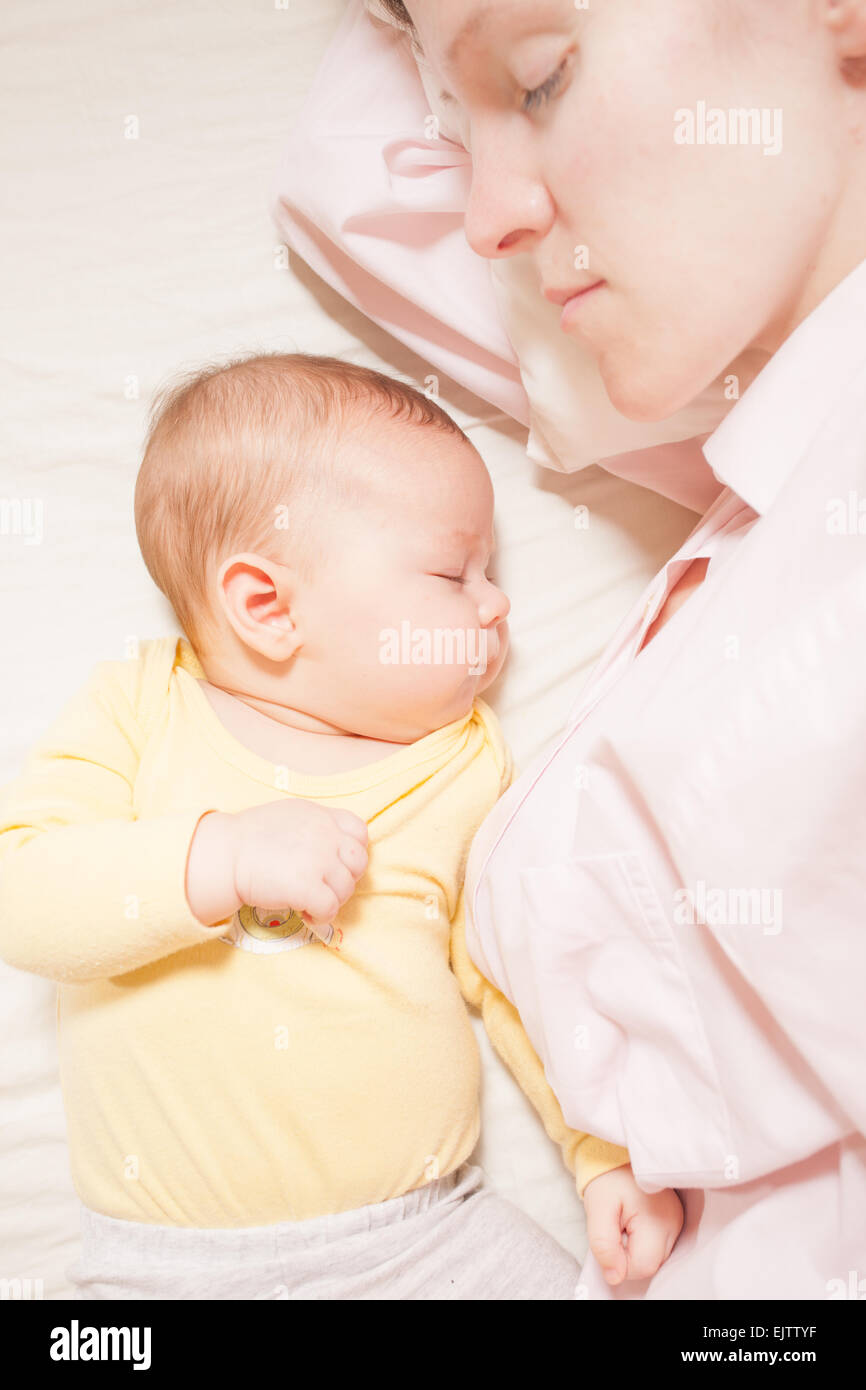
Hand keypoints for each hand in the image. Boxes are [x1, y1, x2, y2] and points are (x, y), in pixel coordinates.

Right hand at [185, 800, 367, 935]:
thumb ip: (316, 827)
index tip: (336, 864)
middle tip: (323, 887)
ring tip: (309, 902)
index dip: (352, 851)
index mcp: (321, 816)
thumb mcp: (290, 816)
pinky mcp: (307, 887)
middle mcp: (325, 835)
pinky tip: (305, 913)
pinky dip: (321, 916)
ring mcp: (318, 860)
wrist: (224, 855)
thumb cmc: (250, 839)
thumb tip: (333, 848)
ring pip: (346, 889)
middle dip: (346, 878)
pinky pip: (331, 908)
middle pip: (359, 862)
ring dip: (331, 899)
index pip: (360, 831)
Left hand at [582, 1164, 682, 1285]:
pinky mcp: (675, 1220)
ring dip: (636, 1249)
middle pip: (652, 1264)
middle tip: (616, 1227)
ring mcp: (678, 1222)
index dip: (621, 1263)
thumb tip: (615, 1277)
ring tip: (625, 1223)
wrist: (617, 1155)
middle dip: (629, 1255)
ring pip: (656, 1257)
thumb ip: (604, 1245)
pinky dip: (643, 1242)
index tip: (610, 1239)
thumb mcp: (597, 1210)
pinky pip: (659, 1246)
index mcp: (658, 1220)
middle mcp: (675, 1223)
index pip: (644, 1266)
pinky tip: (634, 1224)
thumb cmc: (607, 1180)